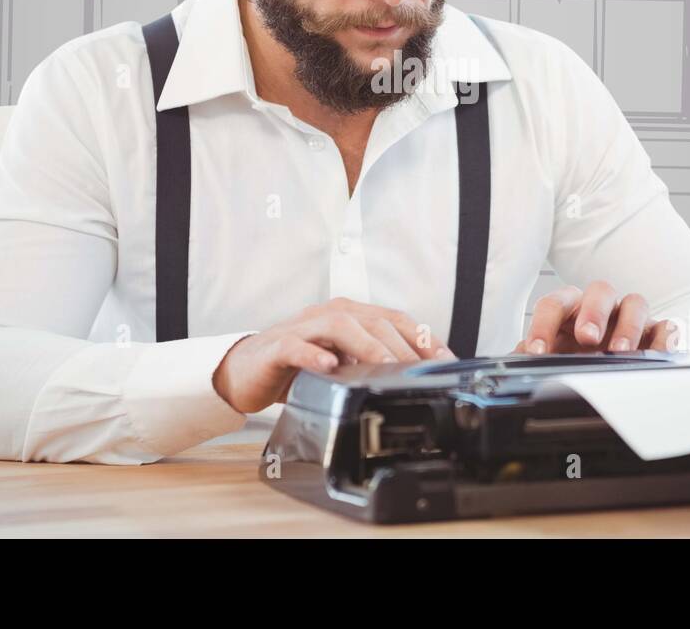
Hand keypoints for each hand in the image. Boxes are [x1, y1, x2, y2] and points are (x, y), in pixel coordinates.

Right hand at [211, 297, 454, 413]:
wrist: (245, 372)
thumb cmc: (297, 367)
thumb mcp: (342, 363)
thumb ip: (369, 362)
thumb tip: (412, 374)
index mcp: (348, 316)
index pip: (392, 318)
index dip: (420, 336)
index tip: (444, 358)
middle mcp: (328, 315)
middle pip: (372, 320)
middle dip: (401, 344)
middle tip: (418, 370)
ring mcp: (303, 328)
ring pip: (340, 326)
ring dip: (367, 346)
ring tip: (386, 366)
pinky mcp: (278, 347)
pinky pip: (297, 346)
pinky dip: (314, 354)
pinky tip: (329, 366)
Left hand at [514, 281, 677, 354]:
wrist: (601, 381)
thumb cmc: (570, 361)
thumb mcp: (547, 361)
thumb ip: (529, 358)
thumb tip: (515, 360)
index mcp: (569, 310)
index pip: (554, 304)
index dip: (543, 325)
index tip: (537, 352)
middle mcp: (600, 309)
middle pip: (600, 290)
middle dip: (593, 312)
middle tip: (586, 338)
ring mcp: (628, 320)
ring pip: (635, 303)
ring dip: (629, 325)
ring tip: (621, 351)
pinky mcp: (654, 335)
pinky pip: (665, 327)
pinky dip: (664, 337)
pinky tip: (656, 352)